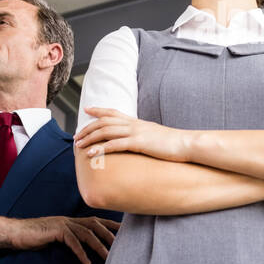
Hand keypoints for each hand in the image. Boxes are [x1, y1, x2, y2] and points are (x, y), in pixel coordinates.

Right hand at [0, 215, 119, 263]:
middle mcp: (69, 220)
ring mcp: (62, 224)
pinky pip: (72, 241)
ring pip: (86, 233)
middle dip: (110, 234)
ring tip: (108, 257)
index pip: (96, 221)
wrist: (14, 233)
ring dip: (99, 245)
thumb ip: (68, 241)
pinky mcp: (55, 230)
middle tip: (123, 245)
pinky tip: (86, 262)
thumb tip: (80, 249)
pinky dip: (80, 252)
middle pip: (95, 224)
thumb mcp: (54, 239)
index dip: (110, 225)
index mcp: (70, 221)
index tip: (125, 231)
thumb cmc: (33, 237)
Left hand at [74, 108, 189, 163]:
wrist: (187, 144)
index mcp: (138, 122)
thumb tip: (138, 140)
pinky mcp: (139, 143)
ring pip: (106, 131)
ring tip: (79, 145)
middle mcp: (134, 125)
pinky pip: (115, 144)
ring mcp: (136, 133)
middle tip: (76, 137)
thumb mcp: (156, 136)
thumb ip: (144, 136)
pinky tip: (91, 153)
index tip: (87, 109)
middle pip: (105, 122)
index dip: (99, 110)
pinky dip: (101, 148)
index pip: (114, 112)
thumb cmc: (173, 143)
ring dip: (90, 138)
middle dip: (88, 129)